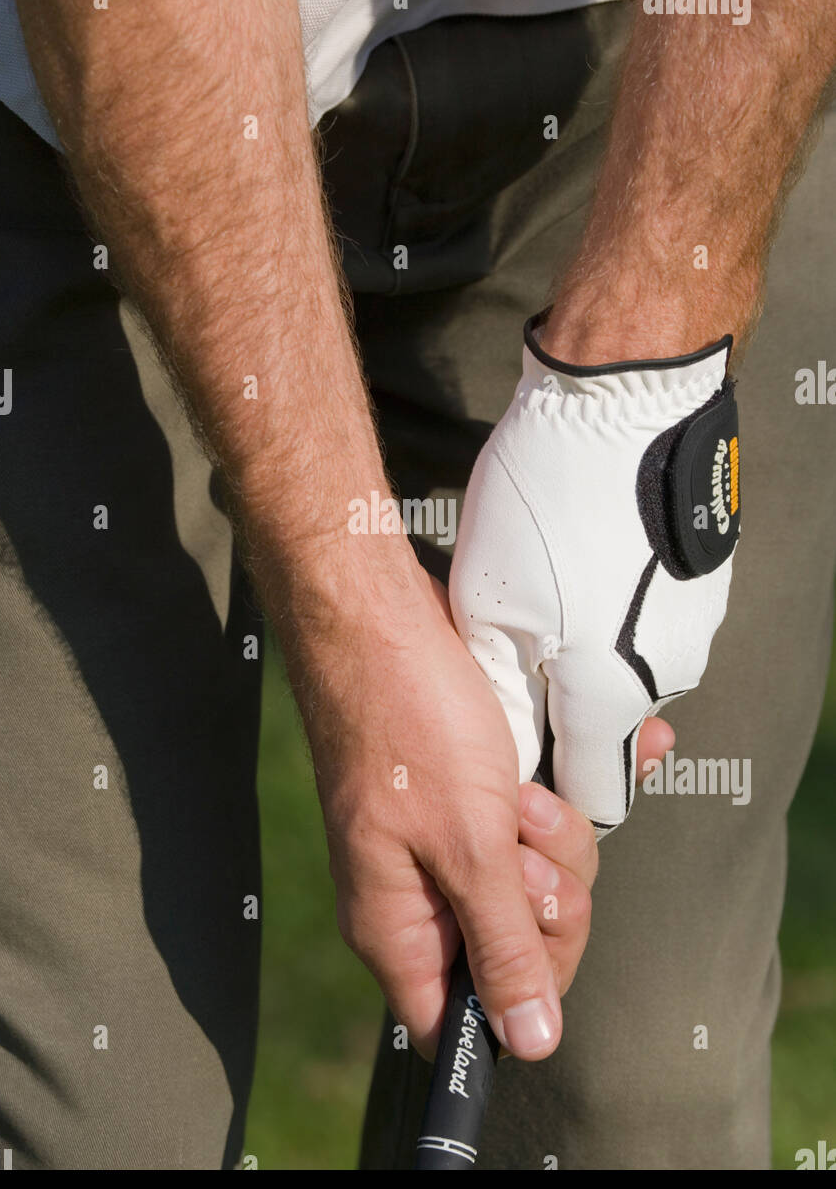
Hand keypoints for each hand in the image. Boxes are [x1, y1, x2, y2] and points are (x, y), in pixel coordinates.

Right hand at [310, 566, 671, 1059]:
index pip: (467, 1018)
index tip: (538, 931)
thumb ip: (504, 945)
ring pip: (542, 881)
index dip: (518, 993)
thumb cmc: (406, 719)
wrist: (383, 615)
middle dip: (550, 892)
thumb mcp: (467, 842)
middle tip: (523, 836)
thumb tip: (530, 1044)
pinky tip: (609, 760)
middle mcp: (423, 892)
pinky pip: (544, 824)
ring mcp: (453, 842)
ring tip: (526, 786)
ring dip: (559, 834)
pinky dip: (574, 796)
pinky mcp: (479, 797)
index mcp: (399, 924)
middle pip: (521, 945)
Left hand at [450, 314, 739, 831]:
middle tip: (503, 668)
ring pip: (621, 676)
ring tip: (533, 602)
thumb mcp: (490, 608)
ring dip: (578, 661)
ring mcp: (692, 625)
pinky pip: (645, 629)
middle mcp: (666, 672)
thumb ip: (501, 700)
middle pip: (605, 733)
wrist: (627, 391)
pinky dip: (607, 618)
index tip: (506, 766)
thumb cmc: (549, 497)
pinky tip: (572, 568)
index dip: (543, 794)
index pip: (589, 796)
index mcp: (613, 694)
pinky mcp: (698, 584)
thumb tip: (503, 754)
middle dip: (554, 720)